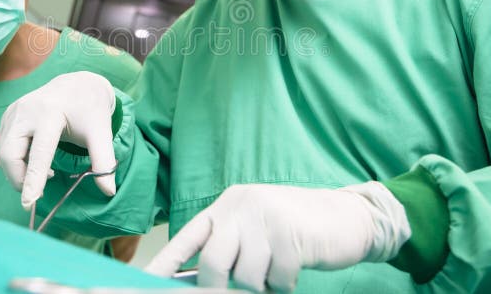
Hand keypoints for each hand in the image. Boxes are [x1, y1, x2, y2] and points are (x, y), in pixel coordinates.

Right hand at [0, 71, 117, 208]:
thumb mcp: (102, 133)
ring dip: (17, 171)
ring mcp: (14, 111)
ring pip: (2, 153)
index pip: (38, 153)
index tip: (28, 203)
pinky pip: (1, 146)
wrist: (78, 84)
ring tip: (44, 171)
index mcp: (50, 113)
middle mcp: (26, 111)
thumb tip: (109, 192)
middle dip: (19, 179)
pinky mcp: (8, 115)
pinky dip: (13, 161)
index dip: (32, 180)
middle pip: (10, 155)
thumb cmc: (90, 110)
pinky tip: (34, 160)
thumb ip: (104, 162)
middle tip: (38, 192)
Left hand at [145, 182, 409, 291]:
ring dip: (262, 284)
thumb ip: (228, 248)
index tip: (143, 285)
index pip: (188, 239)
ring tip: (277, 267)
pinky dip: (284, 284)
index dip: (164, 265)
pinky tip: (295, 266)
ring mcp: (267, 219)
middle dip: (223, 287)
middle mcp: (242, 207)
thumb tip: (200, 282)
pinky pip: (276, 281)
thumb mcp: (255, 229)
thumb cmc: (294, 229)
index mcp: (228, 205)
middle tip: (249, 281)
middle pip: (214, 264)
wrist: (347, 216)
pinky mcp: (292, 235)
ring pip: (246, 277)